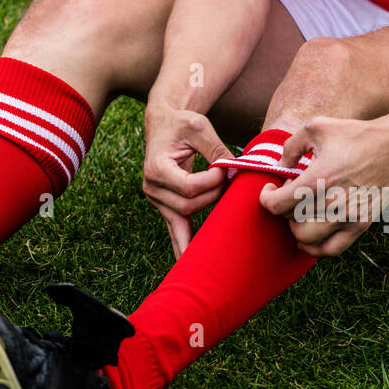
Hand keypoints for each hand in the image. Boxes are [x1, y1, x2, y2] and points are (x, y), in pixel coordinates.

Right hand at [141, 105, 232, 258]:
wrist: (164, 124)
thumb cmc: (182, 123)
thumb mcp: (200, 126)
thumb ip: (217, 149)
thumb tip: (236, 171)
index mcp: (156, 167)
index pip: (188, 187)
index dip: (211, 181)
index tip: (223, 168)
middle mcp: (152, 186)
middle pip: (188, 205)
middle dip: (213, 195)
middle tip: (226, 179)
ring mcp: (157, 199)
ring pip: (185, 216)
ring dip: (208, 208)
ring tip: (224, 197)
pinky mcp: (165, 206)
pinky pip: (174, 231)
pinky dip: (182, 247)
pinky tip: (188, 265)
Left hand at [259, 116, 388, 256]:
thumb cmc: (356, 135)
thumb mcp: (317, 127)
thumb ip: (290, 146)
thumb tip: (280, 165)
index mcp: (320, 177)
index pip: (278, 204)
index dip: (266, 198)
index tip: (269, 189)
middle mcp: (334, 201)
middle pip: (290, 221)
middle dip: (284, 208)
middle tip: (291, 195)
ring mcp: (349, 216)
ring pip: (307, 238)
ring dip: (297, 227)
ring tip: (300, 213)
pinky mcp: (361, 225)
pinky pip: (331, 249)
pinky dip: (315, 248)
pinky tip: (308, 236)